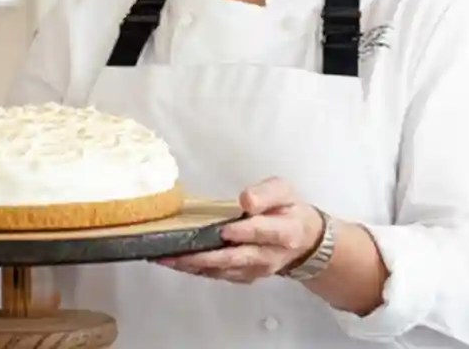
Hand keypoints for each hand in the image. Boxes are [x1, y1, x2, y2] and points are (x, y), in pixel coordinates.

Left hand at [156, 176, 324, 284]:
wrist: (302, 240)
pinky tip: (174, 261)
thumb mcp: (284, 191)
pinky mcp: (243, 277)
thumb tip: (246, 200)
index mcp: (285, 232)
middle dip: (206, 256)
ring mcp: (255, 271)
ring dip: (193, 265)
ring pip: (222, 270)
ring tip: (166, 257)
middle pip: (236, 258)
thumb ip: (266, 193)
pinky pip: (218, 275)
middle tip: (177, 251)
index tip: (224, 230)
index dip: (244, 232)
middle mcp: (269, 256)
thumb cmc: (288, 210)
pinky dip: (195, 269)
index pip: (263, 233)